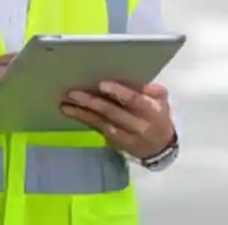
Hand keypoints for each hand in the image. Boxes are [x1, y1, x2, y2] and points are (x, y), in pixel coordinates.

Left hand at [60, 81, 175, 160]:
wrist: (159, 148)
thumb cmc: (158, 116)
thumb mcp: (161, 101)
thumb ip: (151, 90)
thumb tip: (137, 80)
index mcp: (152, 111)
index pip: (135, 101)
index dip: (119, 93)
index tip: (101, 84)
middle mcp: (139, 126)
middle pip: (113, 113)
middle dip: (92, 102)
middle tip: (73, 93)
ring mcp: (126, 137)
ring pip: (102, 123)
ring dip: (82, 113)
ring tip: (66, 104)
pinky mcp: (116, 143)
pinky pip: (98, 129)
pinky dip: (85, 120)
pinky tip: (72, 112)